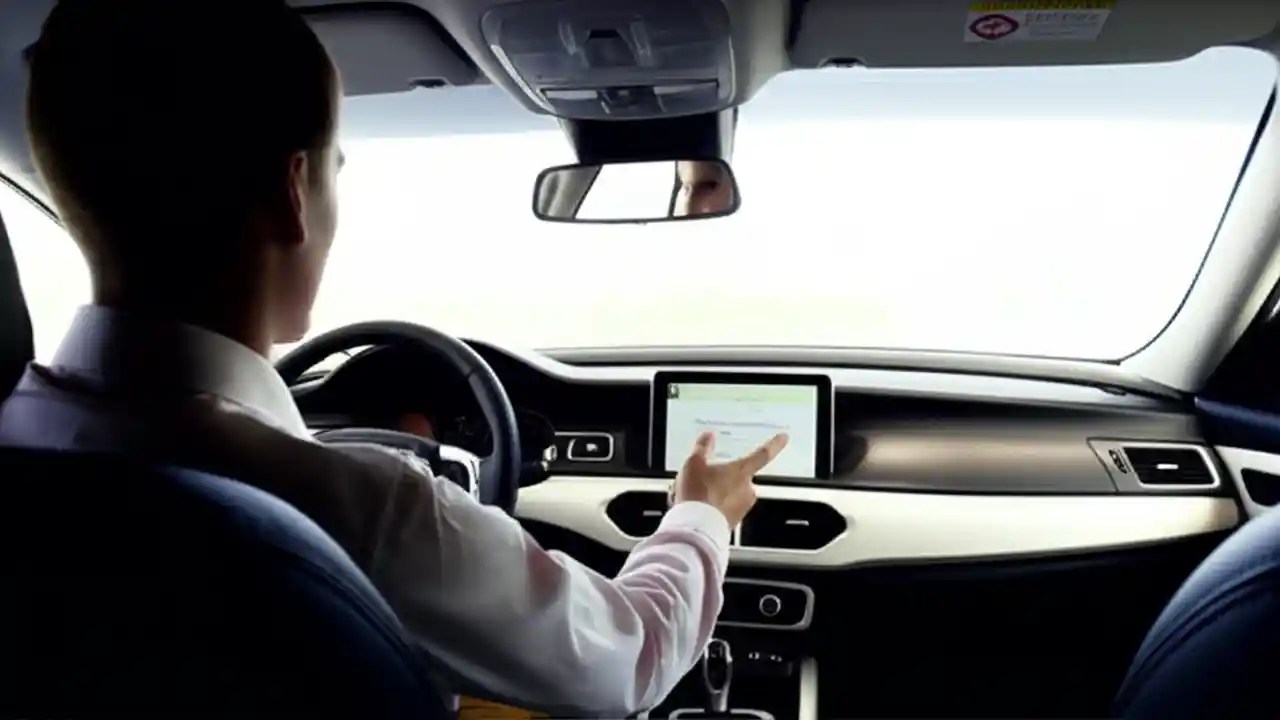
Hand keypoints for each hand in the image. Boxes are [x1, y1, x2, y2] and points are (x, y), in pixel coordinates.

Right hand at [671, 431, 788, 527]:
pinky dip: (716, 507)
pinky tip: (700, 506)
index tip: (784, 438)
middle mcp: (747, 489)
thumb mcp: (694, 464)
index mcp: (741, 471)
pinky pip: (727, 510)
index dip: (774, 444)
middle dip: (726, 477)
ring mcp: (742, 508)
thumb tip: (708, 436)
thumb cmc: (698, 494)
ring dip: (720, 493)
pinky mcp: (734, 522)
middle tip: (706, 477)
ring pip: (733, 494)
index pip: (762, 454)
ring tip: (697, 494)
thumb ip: (703, 448)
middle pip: (741, 477)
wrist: (697, 527)